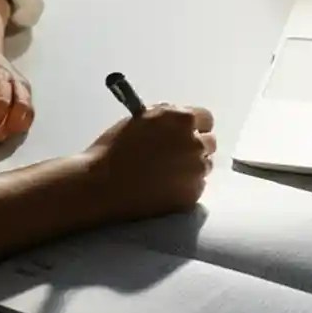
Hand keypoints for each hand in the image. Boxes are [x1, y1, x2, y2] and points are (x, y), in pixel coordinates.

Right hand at [84, 103, 216, 220]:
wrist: (102, 184)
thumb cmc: (114, 148)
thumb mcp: (141, 120)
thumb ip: (165, 118)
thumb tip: (176, 122)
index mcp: (181, 119)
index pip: (205, 118)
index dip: (195, 125)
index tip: (186, 132)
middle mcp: (195, 143)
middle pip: (209, 142)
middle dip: (195, 146)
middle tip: (176, 154)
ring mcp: (196, 170)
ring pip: (204, 166)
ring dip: (191, 167)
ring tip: (165, 174)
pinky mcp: (192, 194)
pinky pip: (196, 187)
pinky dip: (184, 187)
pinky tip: (163, 188)